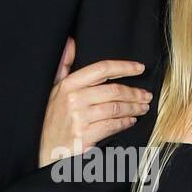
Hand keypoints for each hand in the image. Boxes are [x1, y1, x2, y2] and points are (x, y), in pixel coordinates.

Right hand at [38, 35, 151, 167]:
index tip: (140, 68)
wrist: (44, 150)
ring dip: (134, 108)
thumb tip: (71, 42)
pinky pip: (112, 126)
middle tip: (146, 96)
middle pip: (114, 91)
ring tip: (143, 108)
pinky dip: (125, 123)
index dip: (124, 67)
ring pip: (116, 109)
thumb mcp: (53, 89)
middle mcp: (73, 99)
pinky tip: (131, 121)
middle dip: (134, 93)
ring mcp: (79, 118)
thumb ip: (64, 65)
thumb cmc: (52, 118)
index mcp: (68, 85)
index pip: (101, 69)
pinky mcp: (84, 136)